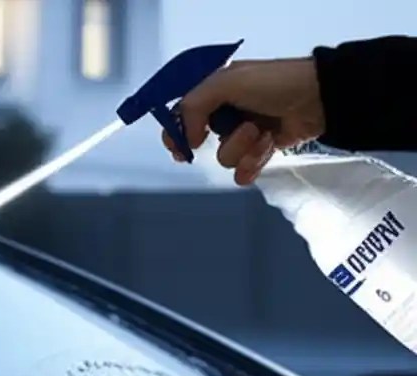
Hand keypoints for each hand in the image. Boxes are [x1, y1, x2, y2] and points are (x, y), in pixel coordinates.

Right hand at [162, 57, 326, 185]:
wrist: (321, 97)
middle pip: (201, 142)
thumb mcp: (226, 82)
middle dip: (224, 139)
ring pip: (224, 158)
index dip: (176, 134)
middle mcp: (226, 113)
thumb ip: (194, 106)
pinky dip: (252, 164)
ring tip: (264, 133)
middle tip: (243, 131)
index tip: (181, 149)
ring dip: (244, 149)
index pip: (181, 115)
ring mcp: (243, 133)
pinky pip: (242, 170)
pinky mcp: (261, 150)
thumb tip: (188, 139)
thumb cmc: (273, 84)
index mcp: (214, 92)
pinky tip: (266, 150)